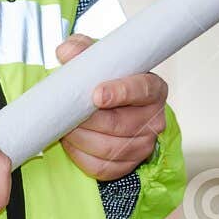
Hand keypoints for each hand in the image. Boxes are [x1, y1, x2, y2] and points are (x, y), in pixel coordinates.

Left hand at [54, 34, 167, 180]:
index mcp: (153, 88)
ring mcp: (144, 144)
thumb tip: (67, 52)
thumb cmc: (107, 79)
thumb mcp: (98, 58)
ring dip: (81, 139)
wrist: (110, 103)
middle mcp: (154, 118)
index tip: (97, 94)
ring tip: (65, 126)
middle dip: (88, 120)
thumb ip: (82, 50)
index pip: (141, 90)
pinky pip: (103, 168)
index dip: (120, 92)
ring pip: (109, 148)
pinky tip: (71, 143)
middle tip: (66, 112)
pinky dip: (81, 156)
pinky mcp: (129, 164)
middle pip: (120, 124)